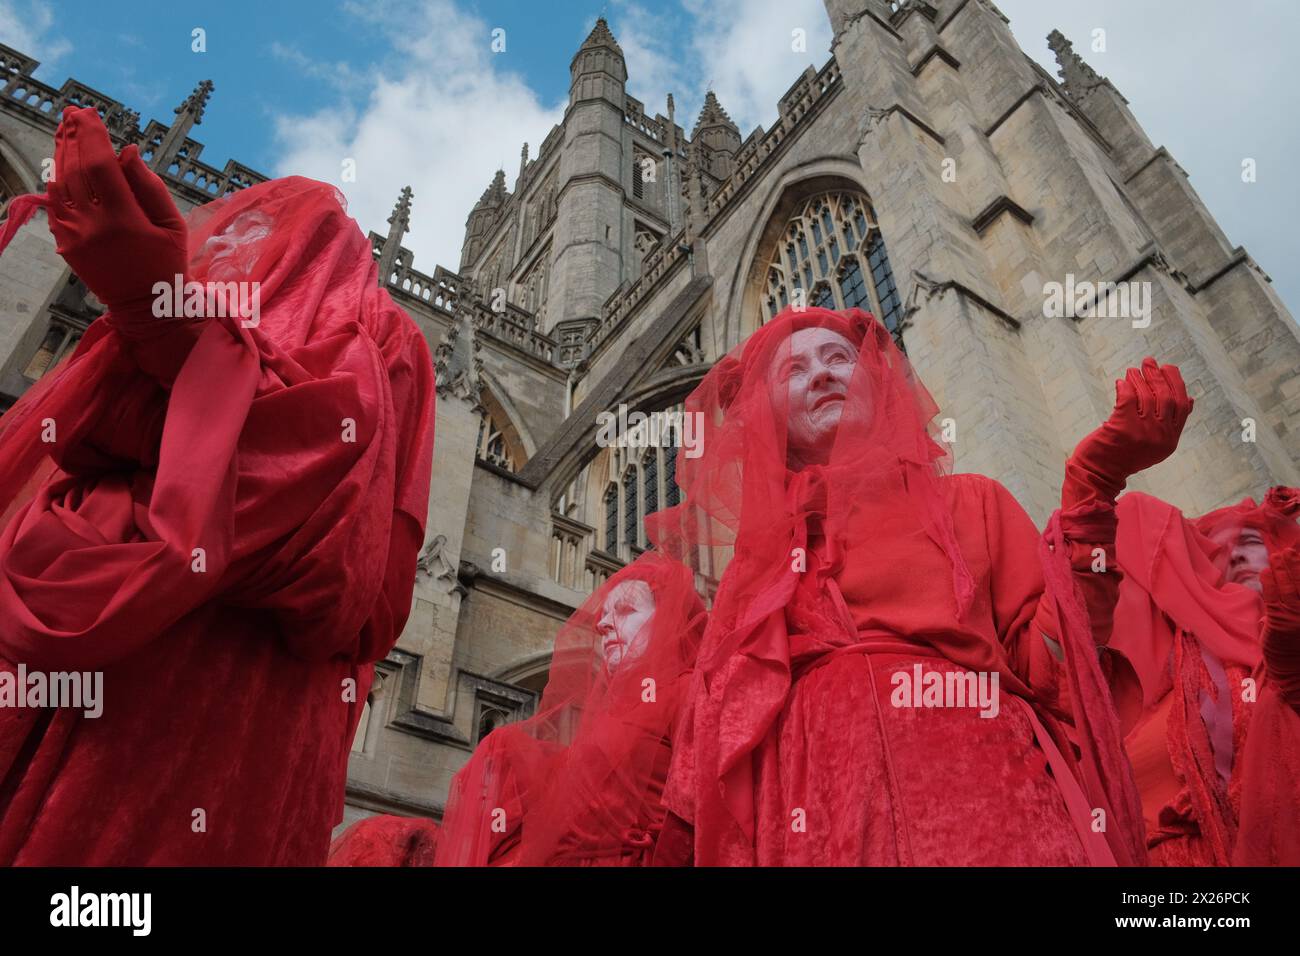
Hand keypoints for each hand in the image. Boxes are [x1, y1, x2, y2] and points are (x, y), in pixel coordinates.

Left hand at [46, 106, 187, 314]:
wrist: (146, 308)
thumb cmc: (167, 264)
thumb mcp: (171, 225)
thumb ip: (150, 187)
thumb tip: (127, 152)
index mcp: (124, 221)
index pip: (101, 165)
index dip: (93, 135)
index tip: (90, 113)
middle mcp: (92, 226)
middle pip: (75, 169)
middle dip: (73, 136)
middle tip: (73, 112)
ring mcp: (74, 236)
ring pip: (60, 183)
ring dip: (61, 153)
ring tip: (66, 129)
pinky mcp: (65, 244)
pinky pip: (56, 204)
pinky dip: (57, 178)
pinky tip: (62, 162)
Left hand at [1063, 357, 1193, 505]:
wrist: (1099, 474)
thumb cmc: (1124, 456)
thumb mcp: (1154, 445)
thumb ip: (1170, 424)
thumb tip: (1190, 399)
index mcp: (1170, 441)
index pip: (1182, 406)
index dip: (1177, 384)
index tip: (1169, 369)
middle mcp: (1160, 437)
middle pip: (1166, 397)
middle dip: (1158, 376)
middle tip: (1149, 362)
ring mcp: (1142, 432)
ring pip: (1146, 396)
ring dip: (1139, 379)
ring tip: (1132, 371)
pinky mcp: (1122, 428)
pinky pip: (1127, 399)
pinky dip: (1125, 387)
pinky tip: (1120, 382)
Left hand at [1262, 545, 1299, 636]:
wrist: (1292, 664)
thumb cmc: (1298, 637)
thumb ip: (1298, 598)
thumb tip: (1289, 573)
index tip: (1299, 552)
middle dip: (1296, 565)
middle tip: (1288, 551)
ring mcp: (1297, 617)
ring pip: (1288, 588)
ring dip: (1281, 570)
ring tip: (1276, 557)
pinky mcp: (1279, 622)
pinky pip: (1272, 598)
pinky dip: (1269, 582)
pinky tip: (1265, 572)